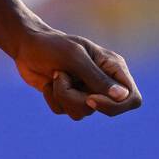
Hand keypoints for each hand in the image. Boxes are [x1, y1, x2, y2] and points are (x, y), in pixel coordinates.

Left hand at [13, 26, 141, 120]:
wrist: (26, 45)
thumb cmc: (52, 45)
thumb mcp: (75, 58)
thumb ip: (97, 78)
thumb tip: (122, 96)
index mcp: (113, 67)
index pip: (132, 98)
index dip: (115, 105)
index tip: (91, 98)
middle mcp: (103, 82)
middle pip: (103, 109)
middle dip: (77, 97)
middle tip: (62, 77)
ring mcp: (86, 91)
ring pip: (82, 113)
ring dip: (62, 96)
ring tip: (56, 75)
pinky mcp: (69, 99)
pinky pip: (65, 112)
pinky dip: (53, 99)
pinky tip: (49, 82)